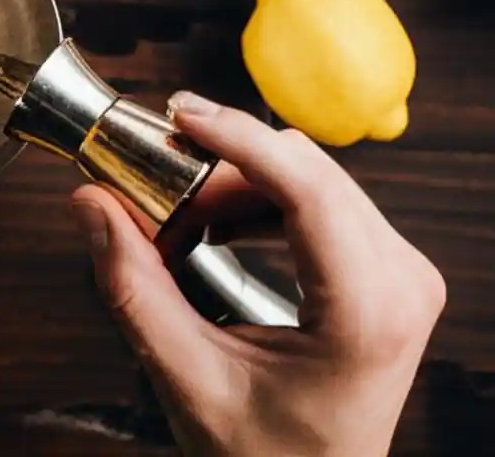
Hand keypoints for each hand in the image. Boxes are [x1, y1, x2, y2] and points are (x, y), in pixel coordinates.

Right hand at [70, 91, 445, 456]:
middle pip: (306, 171)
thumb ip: (132, 289)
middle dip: (221, 164)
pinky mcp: (388, 270)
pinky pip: (322, 201)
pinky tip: (215, 229)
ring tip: (177, 222)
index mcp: (368, 312)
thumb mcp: (187, 378)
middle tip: (152, 178)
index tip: (179, 115)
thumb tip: (90, 203)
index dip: (238, 138)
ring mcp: (404, 272)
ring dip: (236, 184)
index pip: (308, 187)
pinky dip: (259, 201)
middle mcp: (402, 280)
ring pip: (312, 178)